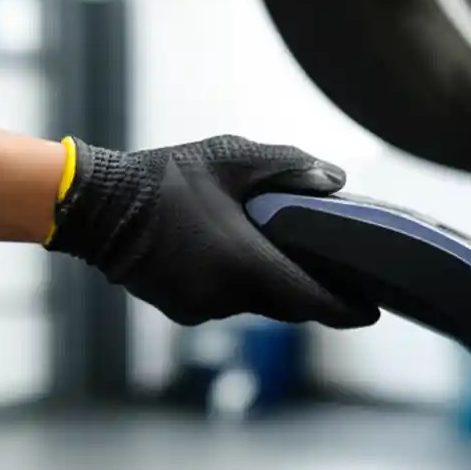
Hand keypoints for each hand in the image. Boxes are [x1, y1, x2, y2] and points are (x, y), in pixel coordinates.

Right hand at [46, 134, 380, 328]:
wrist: (96, 205)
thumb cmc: (167, 178)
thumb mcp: (233, 159)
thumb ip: (289, 167)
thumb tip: (337, 181)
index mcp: (246, 265)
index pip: (313, 301)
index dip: (347, 308)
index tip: (374, 310)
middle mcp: (227, 298)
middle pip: (287, 304)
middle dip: (310, 291)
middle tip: (333, 272)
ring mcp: (201, 309)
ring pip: (254, 304)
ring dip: (269, 284)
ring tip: (278, 251)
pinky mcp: (180, 310)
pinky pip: (224, 302)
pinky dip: (237, 285)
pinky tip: (233, 256)